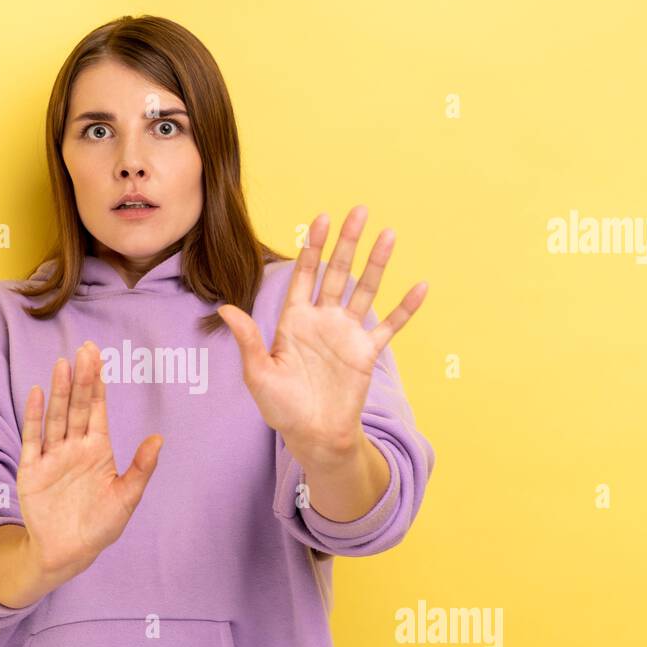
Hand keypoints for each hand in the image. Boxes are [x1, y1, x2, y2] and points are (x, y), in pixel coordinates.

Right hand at [17, 341, 163, 587]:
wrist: (67, 553)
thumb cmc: (100, 526)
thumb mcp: (126, 499)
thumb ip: (141, 469)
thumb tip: (160, 438)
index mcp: (97, 450)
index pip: (98, 411)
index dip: (99, 385)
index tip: (99, 358)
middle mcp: (74, 447)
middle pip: (78, 407)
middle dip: (82, 379)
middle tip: (85, 350)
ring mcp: (52, 457)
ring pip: (56, 417)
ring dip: (60, 392)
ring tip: (63, 365)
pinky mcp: (32, 470)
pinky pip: (32, 439)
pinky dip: (34, 417)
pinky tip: (36, 394)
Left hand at [216, 205, 426, 464]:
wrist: (311, 435)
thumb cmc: (280, 408)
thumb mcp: (258, 374)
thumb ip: (247, 340)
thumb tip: (224, 308)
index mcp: (293, 321)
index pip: (304, 275)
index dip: (312, 247)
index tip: (320, 218)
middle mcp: (322, 320)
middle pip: (336, 273)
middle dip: (346, 242)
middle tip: (358, 210)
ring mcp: (346, 334)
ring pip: (364, 290)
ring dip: (377, 263)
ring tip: (389, 234)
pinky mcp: (366, 353)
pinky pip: (389, 326)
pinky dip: (405, 308)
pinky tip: (421, 287)